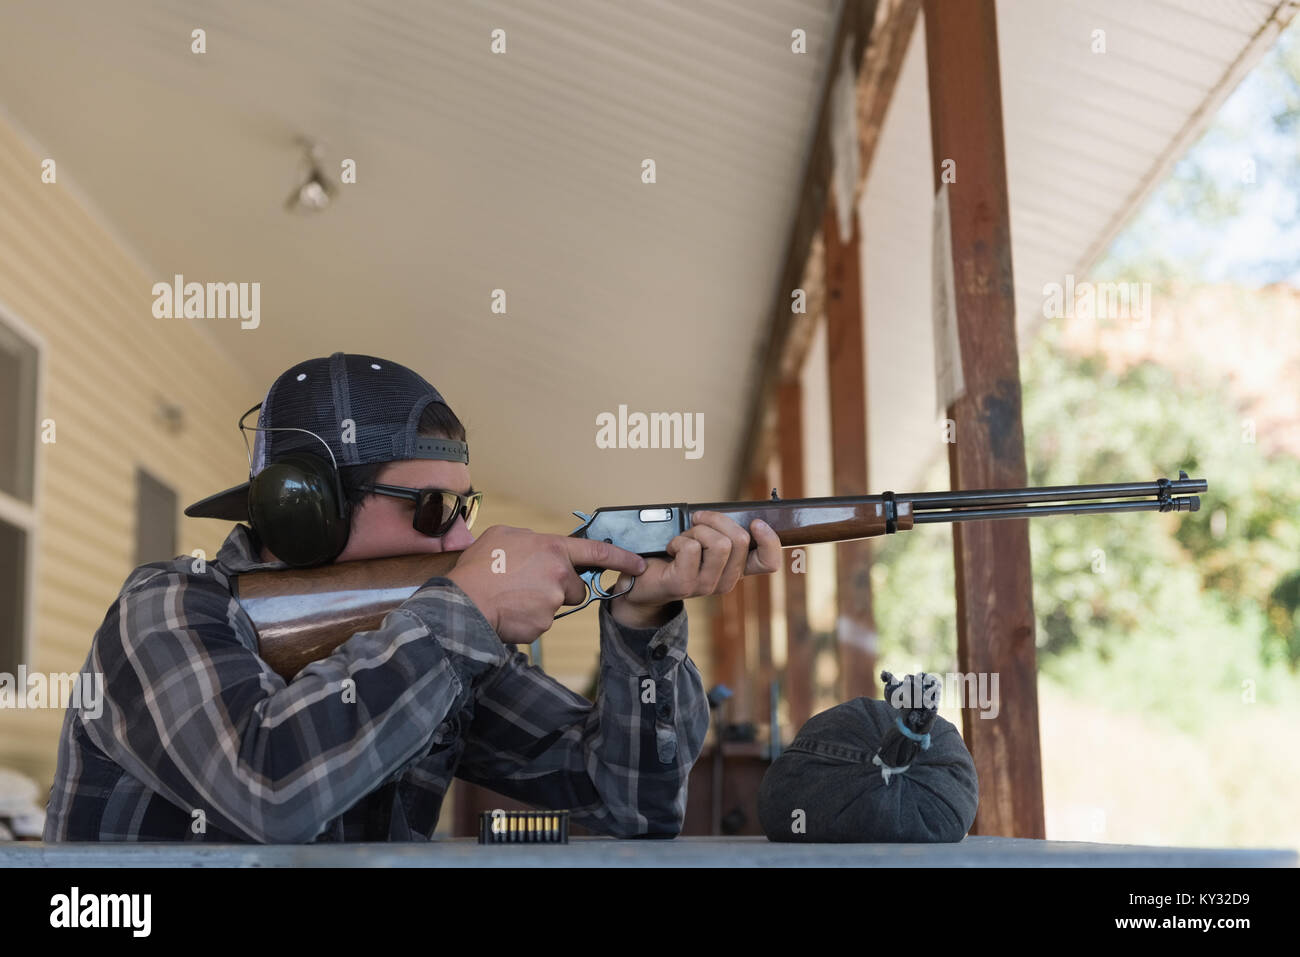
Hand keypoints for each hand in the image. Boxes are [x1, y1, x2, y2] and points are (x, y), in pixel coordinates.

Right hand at [447, 525, 647, 643]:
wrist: (464, 602)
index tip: (638, 563)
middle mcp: (559, 575)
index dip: (622, 558)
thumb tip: (537, 547)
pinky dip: (528, 619)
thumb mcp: (503, 535)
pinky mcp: (544, 625)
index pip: (597, 552)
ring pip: (557, 605)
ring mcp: (553, 602)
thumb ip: (529, 539)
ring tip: (513, 596)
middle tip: (530, 585)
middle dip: (560, 588)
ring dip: (542, 603)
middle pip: (576, 587)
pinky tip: (510, 611)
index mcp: (552, 549)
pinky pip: (542, 622)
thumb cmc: (479, 567)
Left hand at [608, 511, 781, 628]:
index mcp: (734, 569)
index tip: (756, 522)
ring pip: (719, 543)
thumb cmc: (673, 556)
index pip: (768, 562)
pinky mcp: (684, 585)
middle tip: (696, 524)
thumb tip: (734, 513)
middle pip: (739, 539)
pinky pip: (692, 548)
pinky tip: (670, 549)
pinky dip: (678, 539)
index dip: (770, 540)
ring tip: (682, 540)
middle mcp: (725, 580)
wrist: (640, 581)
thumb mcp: (703, 541)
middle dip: (715, 521)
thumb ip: (722, 531)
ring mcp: (706, 586)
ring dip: (696, 531)